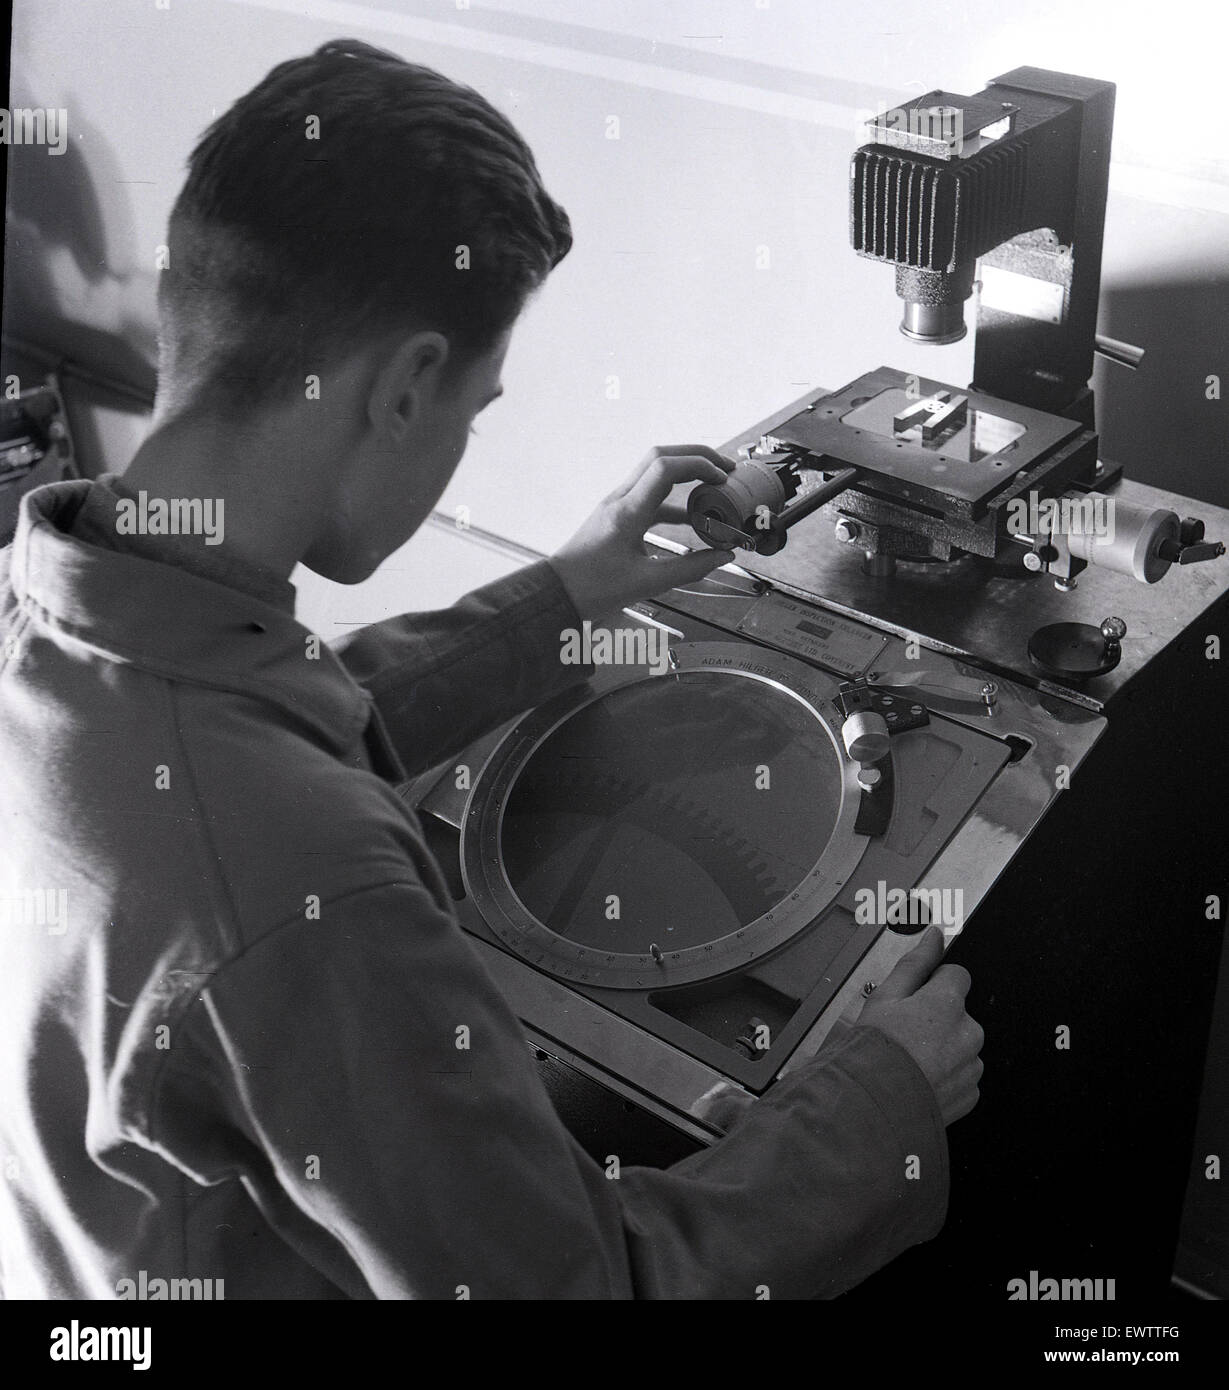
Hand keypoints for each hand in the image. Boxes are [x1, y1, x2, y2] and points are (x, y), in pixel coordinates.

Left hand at [548, 445, 735, 620]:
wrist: (558, 592)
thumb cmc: (591, 588)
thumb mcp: (647, 583)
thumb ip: (690, 569)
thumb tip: (721, 556)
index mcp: (627, 512)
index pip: (665, 468)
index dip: (699, 465)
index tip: (721, 478)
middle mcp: (621, 500)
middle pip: (661, 456)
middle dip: (696, 456)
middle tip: (724, 468)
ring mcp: (617, 504)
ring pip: (655, 472)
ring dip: (685, 474)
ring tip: (713, 487)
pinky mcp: (617, 515)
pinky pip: (650, 496)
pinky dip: (674, 501)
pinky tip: (690, 518)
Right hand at [855, 927, 983, 1125]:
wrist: (876, 1103)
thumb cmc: (876, 1050)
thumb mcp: (886, 996)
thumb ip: (916, 962)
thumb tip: (934, 937)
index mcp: (948, 1002)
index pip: (957, 976)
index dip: (934, 985)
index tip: (917, 999)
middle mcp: (968, 1031)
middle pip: (959, 1013)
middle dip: (938, 1019)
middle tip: (906, 1033)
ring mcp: (972, 1064)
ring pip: (961, 1045)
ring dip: (943, 1048)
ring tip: (911, 1060)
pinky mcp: (971, 1092)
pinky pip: (962, 1075)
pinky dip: (946, 1076)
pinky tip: (921, 1078)